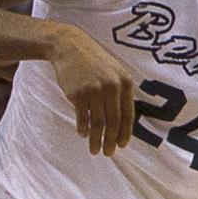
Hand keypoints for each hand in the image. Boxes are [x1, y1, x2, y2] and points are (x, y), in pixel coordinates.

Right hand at [45, 24, 135, 154]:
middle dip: (110, 141)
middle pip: (113, 122)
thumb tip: (122, 122)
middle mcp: (112, 86)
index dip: (125, 132)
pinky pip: (82, 118)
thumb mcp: (113, 71)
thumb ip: (120, 92)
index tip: (122, 145)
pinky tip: (83, 134)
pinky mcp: (77, 93)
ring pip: (98, 123)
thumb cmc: (93, 61)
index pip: (128, 114)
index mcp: (125, 82)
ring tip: (94, 149)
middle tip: (108, 153)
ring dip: (96, 140)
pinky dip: (83, 129)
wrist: (69, 46)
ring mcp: (94, 89)